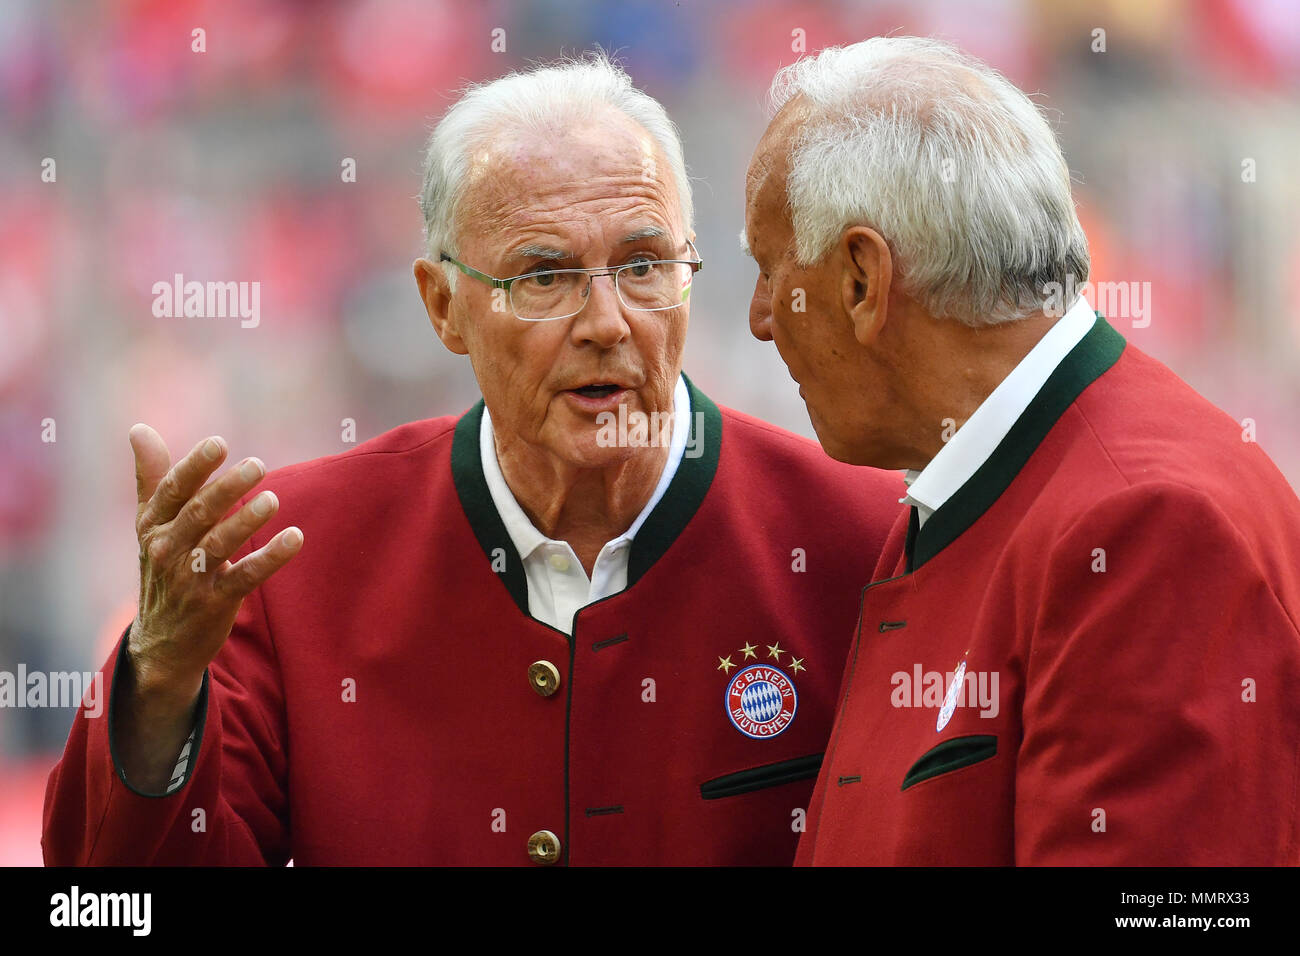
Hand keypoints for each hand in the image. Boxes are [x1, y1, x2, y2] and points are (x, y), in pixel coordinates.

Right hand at [115, 423, 302, 791]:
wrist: (162, 641)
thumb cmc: (164, 567)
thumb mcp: (151, 524)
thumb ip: (151, 477)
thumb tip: (139, 428)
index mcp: (153, 525)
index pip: (172, 489)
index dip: (195, 466)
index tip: (219, 443)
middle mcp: (167, 549)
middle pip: (198, 512)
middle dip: (227, 488)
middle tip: (258, 465)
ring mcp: (190, 578)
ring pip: (220, 544)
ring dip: (247, 521)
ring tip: (273, 499)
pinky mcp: (215, 602)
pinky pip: (246, 576)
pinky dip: (271, 557)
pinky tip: (296, 537)